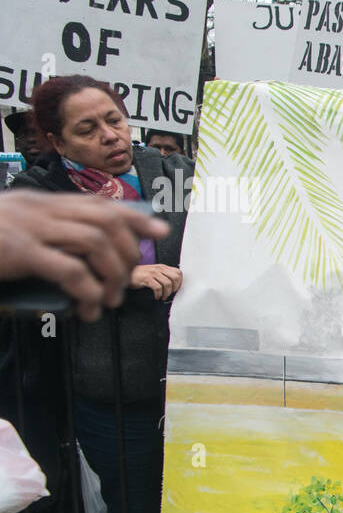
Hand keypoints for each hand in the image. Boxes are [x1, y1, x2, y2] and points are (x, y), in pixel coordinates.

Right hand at [0, 190, 169, 320]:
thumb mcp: (10, 235)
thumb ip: (40, 244)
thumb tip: (75, 273)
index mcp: (37, 204)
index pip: (97, 202)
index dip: (133, 216)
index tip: (158, 231)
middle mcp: (38, 210)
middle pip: (107, 222)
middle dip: (129, 253)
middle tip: (126, 284)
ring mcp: (30, 228)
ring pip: (98, 243)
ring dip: (114, 275)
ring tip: (109, 301)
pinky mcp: (20, 252)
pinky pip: (72, 271)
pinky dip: (90, 293)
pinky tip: (89, 309)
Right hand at [130, 263, 182, 299]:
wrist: (127, 274)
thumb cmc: (141, 275)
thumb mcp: (154, 272)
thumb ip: (164, 275)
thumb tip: (175, 284)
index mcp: (162, 267)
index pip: (178, 272)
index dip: (180, 282)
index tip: (176, 289)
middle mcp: (159, 269)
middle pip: (175, 278)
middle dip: (175, 288)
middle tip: (170, 294)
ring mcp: (153, 273)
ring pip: (168, 284)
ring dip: (167, 293)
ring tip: (163, 297)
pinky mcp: (147, 278)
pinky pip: (158, 288)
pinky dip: (159, 294)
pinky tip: (156, 296)